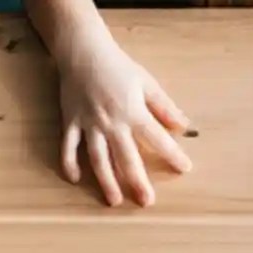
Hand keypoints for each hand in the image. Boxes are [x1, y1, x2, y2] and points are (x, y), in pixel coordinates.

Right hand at [57, 33, 191, 206]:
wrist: (83, 51)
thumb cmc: (118, 67)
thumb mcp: (146, 83)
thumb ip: (164, 106)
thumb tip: (183, 125)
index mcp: (133, 111)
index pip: (157, 138)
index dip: (172, 153)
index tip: (184, 168)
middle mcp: (111, 122)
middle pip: (126, 156)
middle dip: (137, 180)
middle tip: (146, 202)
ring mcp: (89, 124)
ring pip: (97, 158)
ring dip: (106, 181)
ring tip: (114, 201)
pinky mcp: (71, 122)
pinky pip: (68, 146)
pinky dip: (69, 163)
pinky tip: (75, 179)